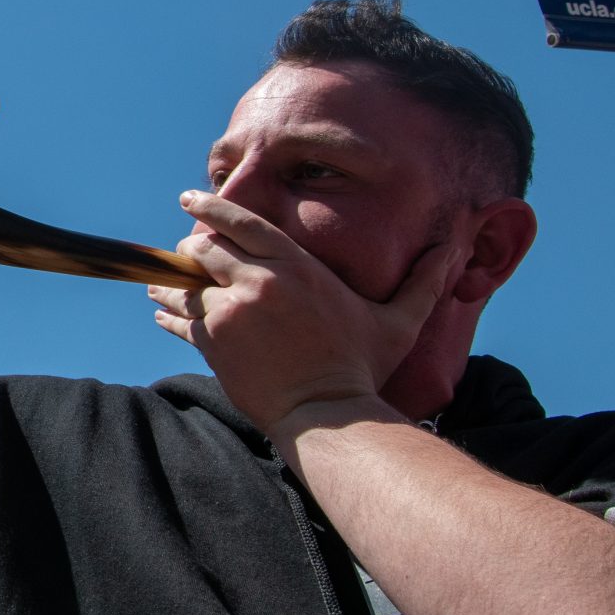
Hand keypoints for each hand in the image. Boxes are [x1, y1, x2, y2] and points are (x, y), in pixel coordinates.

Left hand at [145, 189, 459, 437]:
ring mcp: (229, 311)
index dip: (210, 206)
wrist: (327, 416)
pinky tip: (160, 312)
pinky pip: (179, 320)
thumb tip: (454, 247)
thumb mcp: (398, 321)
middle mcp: (256, 281)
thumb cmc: (362, 368)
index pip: (241, 221)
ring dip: (173, 280)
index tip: (189, 198)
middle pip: (205, 247)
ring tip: (161, 281)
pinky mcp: (212, 342)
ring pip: (185, 282)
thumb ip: (423, 281)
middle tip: (186, 249)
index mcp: (294, 266)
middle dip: (192, 247)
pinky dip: (168, 314)